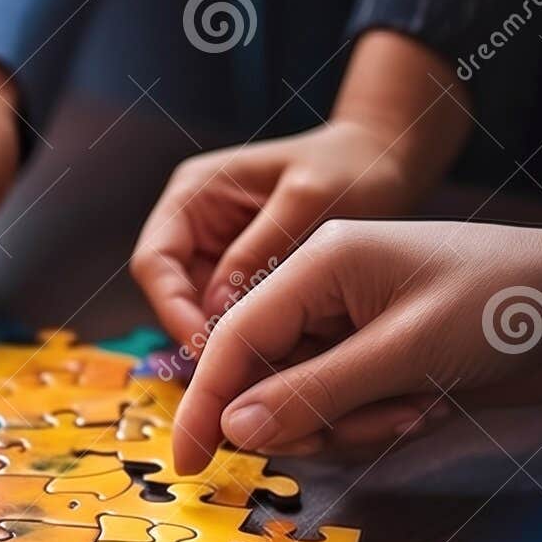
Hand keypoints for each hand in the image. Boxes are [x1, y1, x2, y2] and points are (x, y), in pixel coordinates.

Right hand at [132, 31, 471, 346]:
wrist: (386, 163)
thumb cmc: (352, 167)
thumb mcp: (308, 200)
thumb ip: (259, 250)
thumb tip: (215, 312)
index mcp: (193, 196)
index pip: (156, 263)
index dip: (173, 309)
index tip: (207, 349)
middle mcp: (194, 228)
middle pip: (172, 297)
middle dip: (200, 335)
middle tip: (234, 377)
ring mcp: (216, 255)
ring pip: (200, 315)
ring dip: (226, 345)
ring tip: (260, 375)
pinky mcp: (244, 280)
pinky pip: (233, 319)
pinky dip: (252, 342)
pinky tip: (279, 363)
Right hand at [174, 219, 541, 472]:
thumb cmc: (509, 305)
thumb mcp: (408, 351)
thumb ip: (314, 391)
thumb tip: (235, 429)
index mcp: (317, 263)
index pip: (233, 335)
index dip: (205, 401)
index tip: (187, 460)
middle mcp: (321, 290)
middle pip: (260, 373)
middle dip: (298, 415)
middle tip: (352, 430)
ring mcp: (346, 324)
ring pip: (297, 398)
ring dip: (345, 423)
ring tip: (409, 410)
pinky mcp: (371, 354)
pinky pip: (335, 405)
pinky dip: (368, 420)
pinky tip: (419, 405)